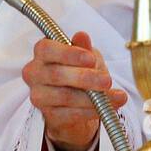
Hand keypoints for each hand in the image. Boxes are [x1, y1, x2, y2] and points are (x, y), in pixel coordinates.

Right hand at [21, 30, 127, 150]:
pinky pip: (70, 114)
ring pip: (65, 96)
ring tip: (115, 97)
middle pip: (56, 74)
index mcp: (42, 53)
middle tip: (106, 81)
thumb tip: (82, 36)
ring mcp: (39, 95)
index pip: (47, 49)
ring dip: (92, 98)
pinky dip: (90, 112)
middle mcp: (34, 73)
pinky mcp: (48, 115)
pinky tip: (105, 109)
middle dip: (85, 78)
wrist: (76, 101)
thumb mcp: (85, 56)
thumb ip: (83, 47)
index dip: (69, 54)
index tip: (91, 59)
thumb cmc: (78, 71)